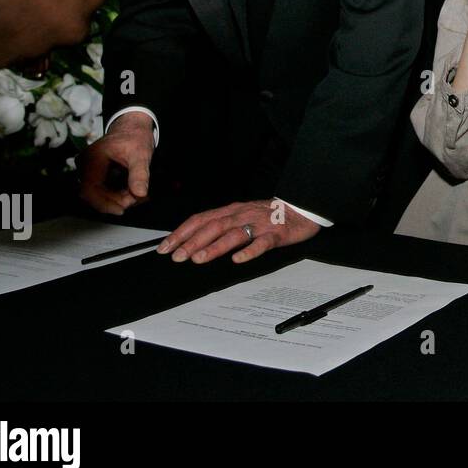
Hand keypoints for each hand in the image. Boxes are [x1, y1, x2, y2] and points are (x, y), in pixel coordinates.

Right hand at [78, 112, 154, 214]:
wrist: (132, 126)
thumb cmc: (135, 137)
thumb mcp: (141, 154)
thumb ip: (140, 174)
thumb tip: (140, 194)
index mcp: (92, 158)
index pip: (90, 188)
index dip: (104, 203)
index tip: (122, 209)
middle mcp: (85, 164)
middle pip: (93, 193)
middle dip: (115, 201)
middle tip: (136, 199)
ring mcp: (87, 168)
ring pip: (97, 193)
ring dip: (116, 199)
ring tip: (136, 195)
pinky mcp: (92, 172)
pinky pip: (100, 189)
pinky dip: (115, 194)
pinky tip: (130, 192)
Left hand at [159, 200, 320, 263]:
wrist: (301, 208)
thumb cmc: (270, 214)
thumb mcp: (242, 214)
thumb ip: (222, 225)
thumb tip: (195, 240)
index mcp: (232, 210)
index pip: (201, 219)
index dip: (182, 232)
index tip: (165, 247)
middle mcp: (242, 215)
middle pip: (213, 227)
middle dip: (192, 241)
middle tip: (176, 256)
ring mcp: (259, 224)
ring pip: (234, 234)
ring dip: (214, 246)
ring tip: (198, 259)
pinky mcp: (276, 234)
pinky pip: (262, 243)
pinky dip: (249, 251)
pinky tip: (238, 259)